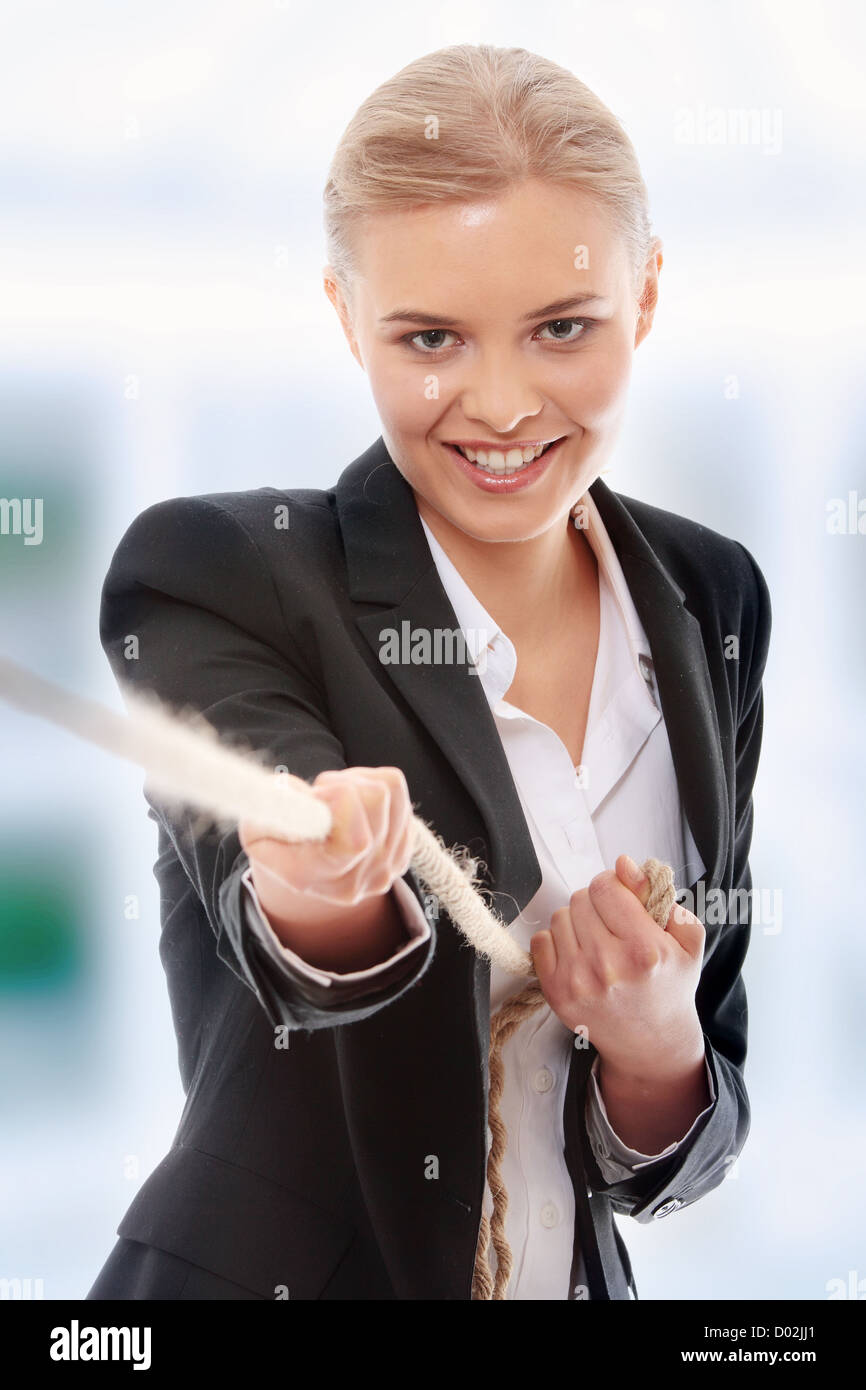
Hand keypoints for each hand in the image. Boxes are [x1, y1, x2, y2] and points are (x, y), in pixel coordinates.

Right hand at [238, 765, 413, 919]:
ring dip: (359, 782)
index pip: (355, 840)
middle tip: (320, 795)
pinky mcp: (403, 852)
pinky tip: (355, 804)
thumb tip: (296, 794)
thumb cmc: (276, 842)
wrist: (305, 871)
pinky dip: (376, 786)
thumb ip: (270, 809)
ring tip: (336, 798)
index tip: (315, 794)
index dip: (338, 799)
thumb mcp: (256, 827)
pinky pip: (399, 793)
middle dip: (343, 783)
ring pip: (389, 790)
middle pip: (376, 799)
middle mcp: (356, 880)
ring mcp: (385, 869)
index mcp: (315, 877)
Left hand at [530, 853, 705, 1077]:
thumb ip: (658, 894)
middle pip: (581, 898)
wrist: (652, 1043)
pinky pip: (541, 940)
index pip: (605, 887)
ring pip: (560, 916)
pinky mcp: (556, 993)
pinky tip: (578, 955)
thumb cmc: (670, 986)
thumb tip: (623, 865)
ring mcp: (578, 981)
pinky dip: (557, 941)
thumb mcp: (685, 939)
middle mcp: (608, 965)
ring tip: (597, 941)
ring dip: (576, 921)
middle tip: (612, 923)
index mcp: (644, 949)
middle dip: (596, 903)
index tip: (621, 897)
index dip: (613, 884)